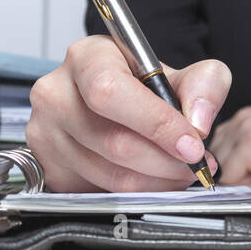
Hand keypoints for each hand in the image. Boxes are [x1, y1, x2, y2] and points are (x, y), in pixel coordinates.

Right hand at [26, 35, 229, 191]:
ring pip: (109, 174)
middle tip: (194, 164)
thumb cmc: (143, 84)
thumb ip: (204, 85)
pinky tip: (153, 178)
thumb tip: (198, 121)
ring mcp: (46, 132)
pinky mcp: (49, 167)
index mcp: (87, 57)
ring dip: (156, 181)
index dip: (155, 123)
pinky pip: (99, 191)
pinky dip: (136, 193)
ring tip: (180, 171)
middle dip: (165, 161)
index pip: (110, 92)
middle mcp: (56, 92)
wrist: (116, 101)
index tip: (191, 145)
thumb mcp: (182, 72)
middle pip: (113, 141)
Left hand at [207, 107, 250, 183]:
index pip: (216, 152)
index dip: (233, 169)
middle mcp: (242, 117)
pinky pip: (232, 179)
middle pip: (213, 161)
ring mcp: (246, 128)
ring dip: (243, 179)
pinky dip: (250, 184)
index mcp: (248, 116)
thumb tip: (229, 178)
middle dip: (236, 174)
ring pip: (219, 171)